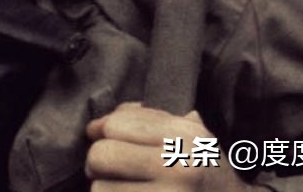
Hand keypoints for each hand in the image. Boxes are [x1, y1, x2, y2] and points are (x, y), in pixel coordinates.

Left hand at [85, 102, 257, 189]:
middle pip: (101, 155)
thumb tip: (97, 126)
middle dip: (98, 163)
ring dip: (105, 189)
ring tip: (124, 190)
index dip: (102, 132)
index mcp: (186, 137)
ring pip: (100, 189)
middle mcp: (179, 167)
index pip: (116, 126)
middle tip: (110, 171)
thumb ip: (145, 118)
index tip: (105, 140)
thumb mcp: (189, 136)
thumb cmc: (205, 173)